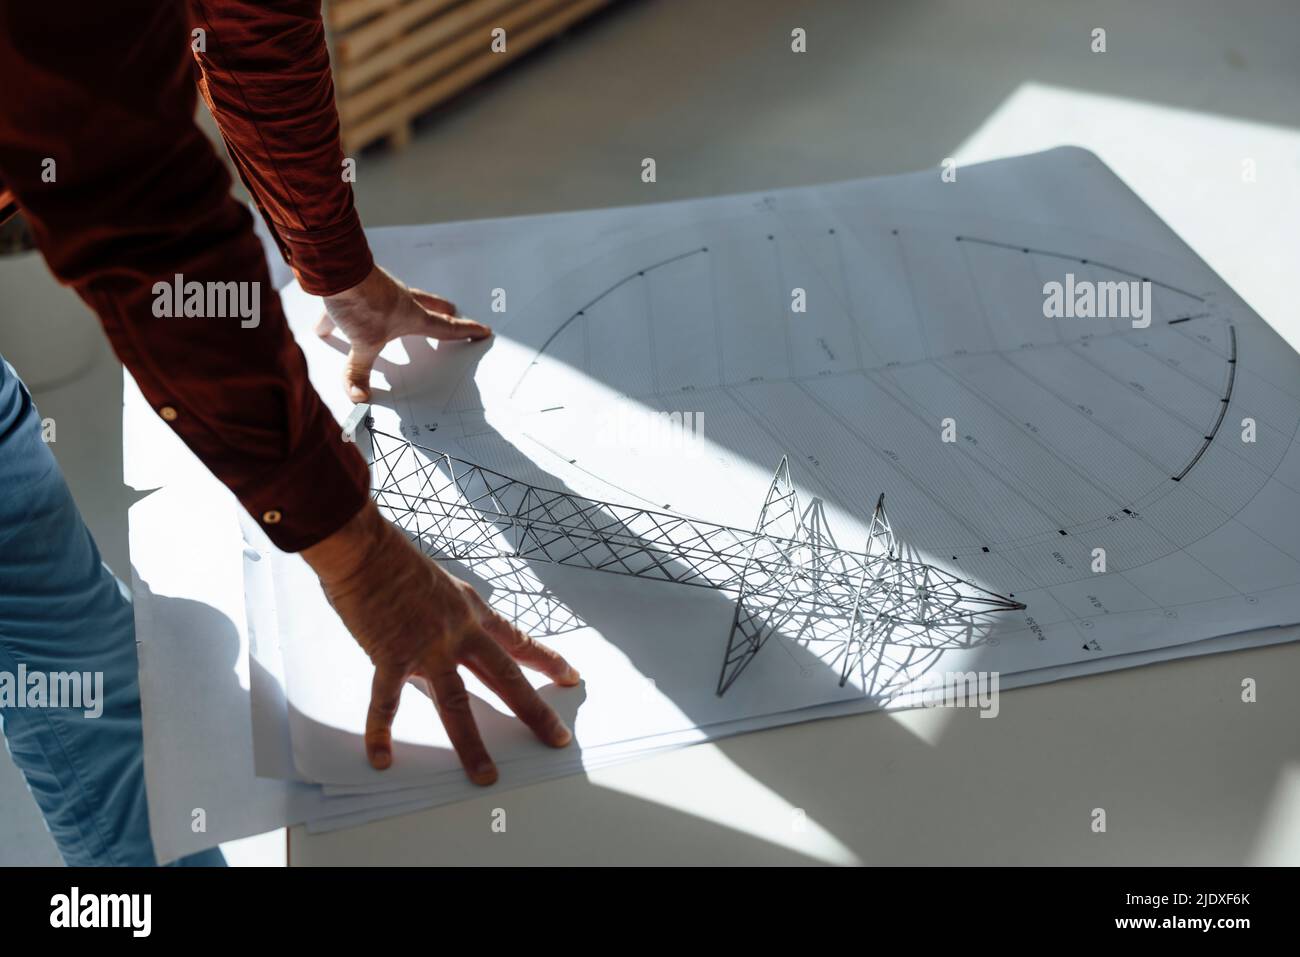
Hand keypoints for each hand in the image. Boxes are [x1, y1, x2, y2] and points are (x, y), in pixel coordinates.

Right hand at [302, 501, 579, 783]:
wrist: (366, 548)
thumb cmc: (396, 560)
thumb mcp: (441, 582)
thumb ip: (450, 612)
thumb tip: (450, 630)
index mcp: (472, 611)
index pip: (518, 640)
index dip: (547, 660)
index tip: (571, 676)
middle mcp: (459, 632)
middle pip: (505, 678)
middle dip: (534, 711)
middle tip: (557, 737)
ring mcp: (428, 647)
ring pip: (456, 703)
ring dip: (471, 743)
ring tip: (486, 774)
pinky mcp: (392, 655)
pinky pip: (387, 702)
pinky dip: (381, 732)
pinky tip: (382, 758)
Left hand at [318, 265, 490, 401]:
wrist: (337, 270)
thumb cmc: (361, 302)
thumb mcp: (364, 344)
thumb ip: (359, 372)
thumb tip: (360, 396)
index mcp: (412, 316)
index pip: (446, 328)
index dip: (466, 331)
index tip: (482, 330)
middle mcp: (400, 301)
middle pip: (427, 307)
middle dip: (441, 311)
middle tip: (451, 312)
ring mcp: (380, 293)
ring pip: (395, 302)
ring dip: (401, 308)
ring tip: (395, 317)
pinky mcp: (357, 290)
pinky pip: (351, 308)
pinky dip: (340, 319)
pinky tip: (326, 326)